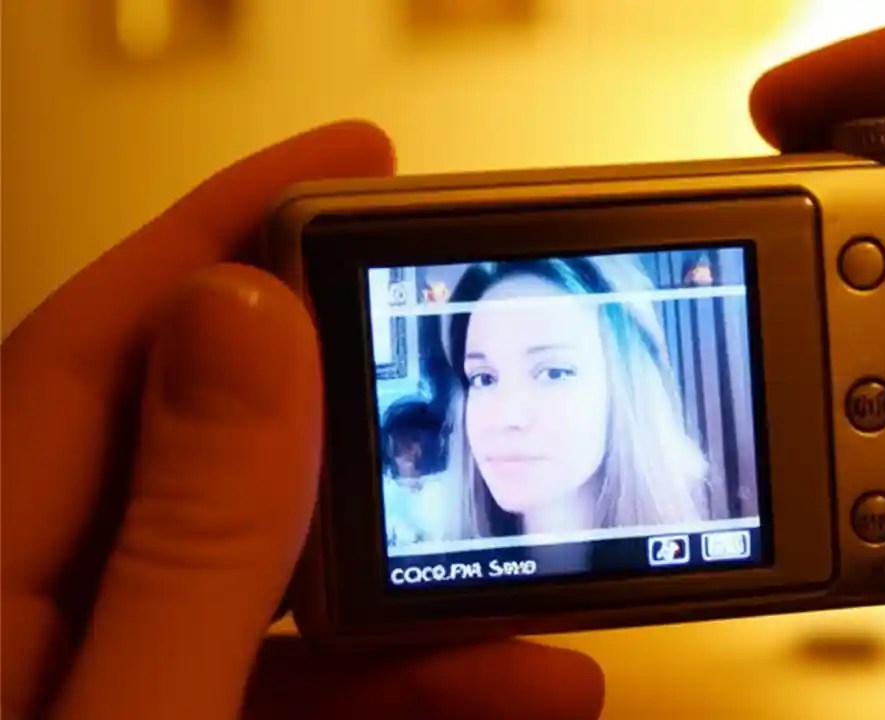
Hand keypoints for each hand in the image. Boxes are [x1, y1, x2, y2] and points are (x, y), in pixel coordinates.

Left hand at [1, 122, 603, 719]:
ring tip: (540, 592)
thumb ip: (191, 546)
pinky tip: (497, 681)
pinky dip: (387, 679)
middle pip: (196, 441)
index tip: (354, 164)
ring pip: (260, 569)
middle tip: (466, 365)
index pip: (97, 351)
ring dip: (411, 582)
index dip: (226, 233)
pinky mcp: (153, 718)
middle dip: (355, 405)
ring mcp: (88, 673)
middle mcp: (20, 609)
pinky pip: (277, 671)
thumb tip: (249, 325)